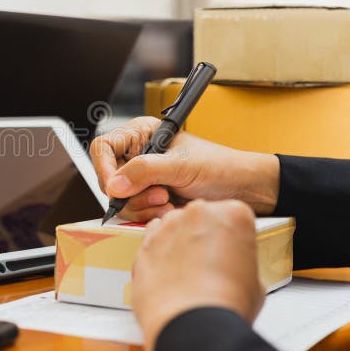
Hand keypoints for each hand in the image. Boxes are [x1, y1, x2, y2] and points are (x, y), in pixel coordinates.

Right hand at [90, 116, 279, 220]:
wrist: (246, 191)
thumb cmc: (220, 167)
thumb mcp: (181, 166)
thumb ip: (145, 171)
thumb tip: (113, 184)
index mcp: (143, 135)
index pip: (104, 147)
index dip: (103, 167)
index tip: (114, 187)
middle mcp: (139, 156)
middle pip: (109, 178)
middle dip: (132, 192)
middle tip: (160, 195)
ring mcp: (144, 180)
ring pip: (121, 199)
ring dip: (143, 206)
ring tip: (169, 203)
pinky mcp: (151, 200)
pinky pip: (134, 213)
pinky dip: (149, 215)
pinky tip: (171, 211)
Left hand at [132, 200, 264, 350]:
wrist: (191, 323)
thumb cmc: (225, 303)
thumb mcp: (254, 279)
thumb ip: (240, 260)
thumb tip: (233, 267)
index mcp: (233, 214)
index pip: (233, 218)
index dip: (233, 239)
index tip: (232, 253)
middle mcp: (198, 212)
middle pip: (202, 218)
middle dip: (204, 237)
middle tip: (211, 266)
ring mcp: (168, 225)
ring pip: (175, 226)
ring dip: (180, 243)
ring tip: (188, 274)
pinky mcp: (145, 242)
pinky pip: (153, 240)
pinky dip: (159, 253)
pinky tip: (169, 275)